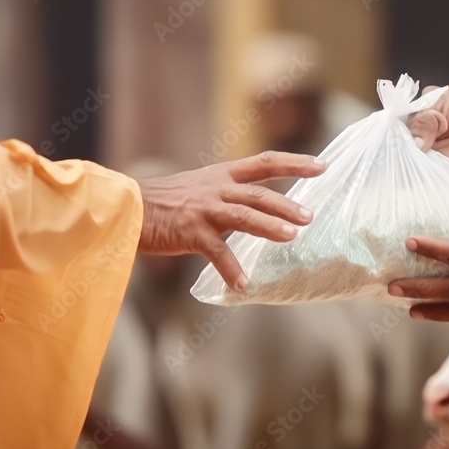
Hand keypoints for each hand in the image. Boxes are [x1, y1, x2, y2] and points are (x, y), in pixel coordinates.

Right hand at [137, 151, 324, 289]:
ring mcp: (203, 209)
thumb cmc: (163, 202)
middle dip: (287, 205)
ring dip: (269, 227)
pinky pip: (216, 252)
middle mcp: (216, 188)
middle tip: (310, 217)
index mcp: (221, 175)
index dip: (295, 163)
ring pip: (244, 216)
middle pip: (259, 193)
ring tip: (292, 238)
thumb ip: (226, 197)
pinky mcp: (190, 231)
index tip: (322, 166)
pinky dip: (230, 270)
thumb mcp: (199, 189)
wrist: (126, 206)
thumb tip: (254, 210)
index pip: (265, 163)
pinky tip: (242, 285)